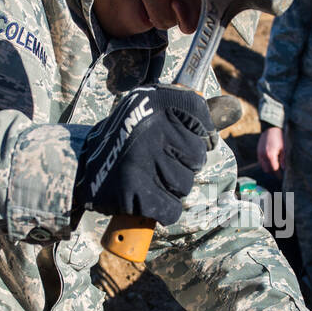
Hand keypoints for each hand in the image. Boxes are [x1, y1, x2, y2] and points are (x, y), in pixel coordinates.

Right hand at [74, 84, 209, 226]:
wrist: (75, 166)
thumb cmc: (124, 141)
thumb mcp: (152, 112)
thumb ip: (191, 113)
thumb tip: (236, 109)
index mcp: (156, 101)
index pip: (202, 119)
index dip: (198, 135)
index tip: (178, 140)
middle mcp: (151, 126)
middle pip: (196, 158)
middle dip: (180, 166)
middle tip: (153, 161)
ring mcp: (143, 159)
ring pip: (184, 185)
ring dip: (169, 188)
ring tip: (144, 177)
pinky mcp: (136, 191)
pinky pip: (171, 209)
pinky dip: (160, 210)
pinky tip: (143, 197)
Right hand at [257, 125, 284, 173]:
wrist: (271, 128)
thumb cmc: (280, 137)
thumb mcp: (284, 148)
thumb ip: (283, 159)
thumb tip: (284, 169)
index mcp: (271, 155)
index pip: (274, 169)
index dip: (278, 174)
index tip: (281, 178)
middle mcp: (264, 156)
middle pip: (268, 170)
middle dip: (273, 172)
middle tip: (279, 173)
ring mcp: (260, 154)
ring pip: (263, 166)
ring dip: (269, 168)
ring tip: (275, 167)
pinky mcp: (258, 152)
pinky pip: (261, 162)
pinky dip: (265, 164)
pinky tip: (271, 161)